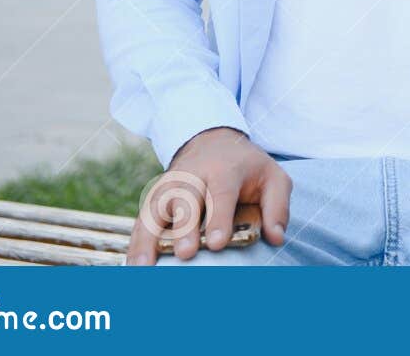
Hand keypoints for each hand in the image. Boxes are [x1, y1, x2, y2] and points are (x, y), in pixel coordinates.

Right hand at [125, 127, 290, 264]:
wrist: (212, 141)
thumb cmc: (246, 168)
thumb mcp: (272, 176)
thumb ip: (277, 206)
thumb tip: (276, 238)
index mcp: (225, 169)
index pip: (221, 192)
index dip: (218, 217)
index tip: (216, 244)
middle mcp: (193, 175)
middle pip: (184, 198)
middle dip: (183, 227)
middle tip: (185, 254)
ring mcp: (170, 185)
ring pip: (154, 209)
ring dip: (147, 239)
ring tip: (142, 269)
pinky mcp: (155, 196)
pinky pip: (141, 219)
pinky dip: (135, 242)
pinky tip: (132, 266)